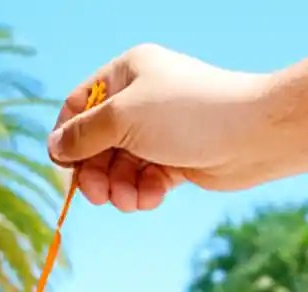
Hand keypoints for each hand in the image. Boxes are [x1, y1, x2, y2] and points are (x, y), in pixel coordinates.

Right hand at [48, 44, 276, 211]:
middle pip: (95, 144)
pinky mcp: (175, 160)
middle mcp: (140, 100)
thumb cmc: (188, 113)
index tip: (65, 166)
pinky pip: (143, 179)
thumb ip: (82, 135)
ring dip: (118, 189)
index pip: (78, 106)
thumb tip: (52, 148)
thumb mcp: (122, 118)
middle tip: (98, 197)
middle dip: (95, 173)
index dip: (67, 138)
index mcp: (126, 74)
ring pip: (118, 167)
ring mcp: (158, 131)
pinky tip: (152, 198)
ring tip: (130, 201)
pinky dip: (142, 192)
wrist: (256, 135)